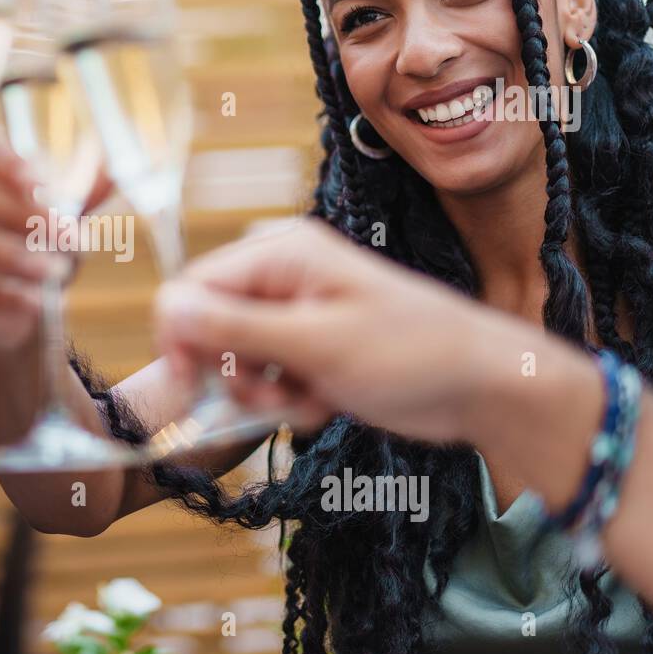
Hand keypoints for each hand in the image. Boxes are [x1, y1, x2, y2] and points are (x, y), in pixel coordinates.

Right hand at [0, 126, 70, 350]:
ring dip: (17, 255)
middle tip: (72, 240)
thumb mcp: (68, 224)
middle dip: (28, 215)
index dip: (6, 161)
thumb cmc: (43, 254)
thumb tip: (110, 169)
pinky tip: (36, 301)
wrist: (21, 314)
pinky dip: (1, 293)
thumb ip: (83, 195)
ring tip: (58, 273)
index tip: (40, 186)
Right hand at [154, 217, 548, 441]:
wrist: (486, 387)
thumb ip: (235, 325)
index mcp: (280, 253)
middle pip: (210, 326)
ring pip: (237, 360)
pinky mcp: (312, 347)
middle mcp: (282, 275)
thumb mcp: (316, 342)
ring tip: (313, 398)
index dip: (183, 340)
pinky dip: (291, 399)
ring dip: (266, 393)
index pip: (190, 289)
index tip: (196, 388)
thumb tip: (166, 307)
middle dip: (236, 373)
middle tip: (278, 394)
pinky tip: (329, 401)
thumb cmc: (413, 354)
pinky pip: (270, 377)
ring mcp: (297, 312)